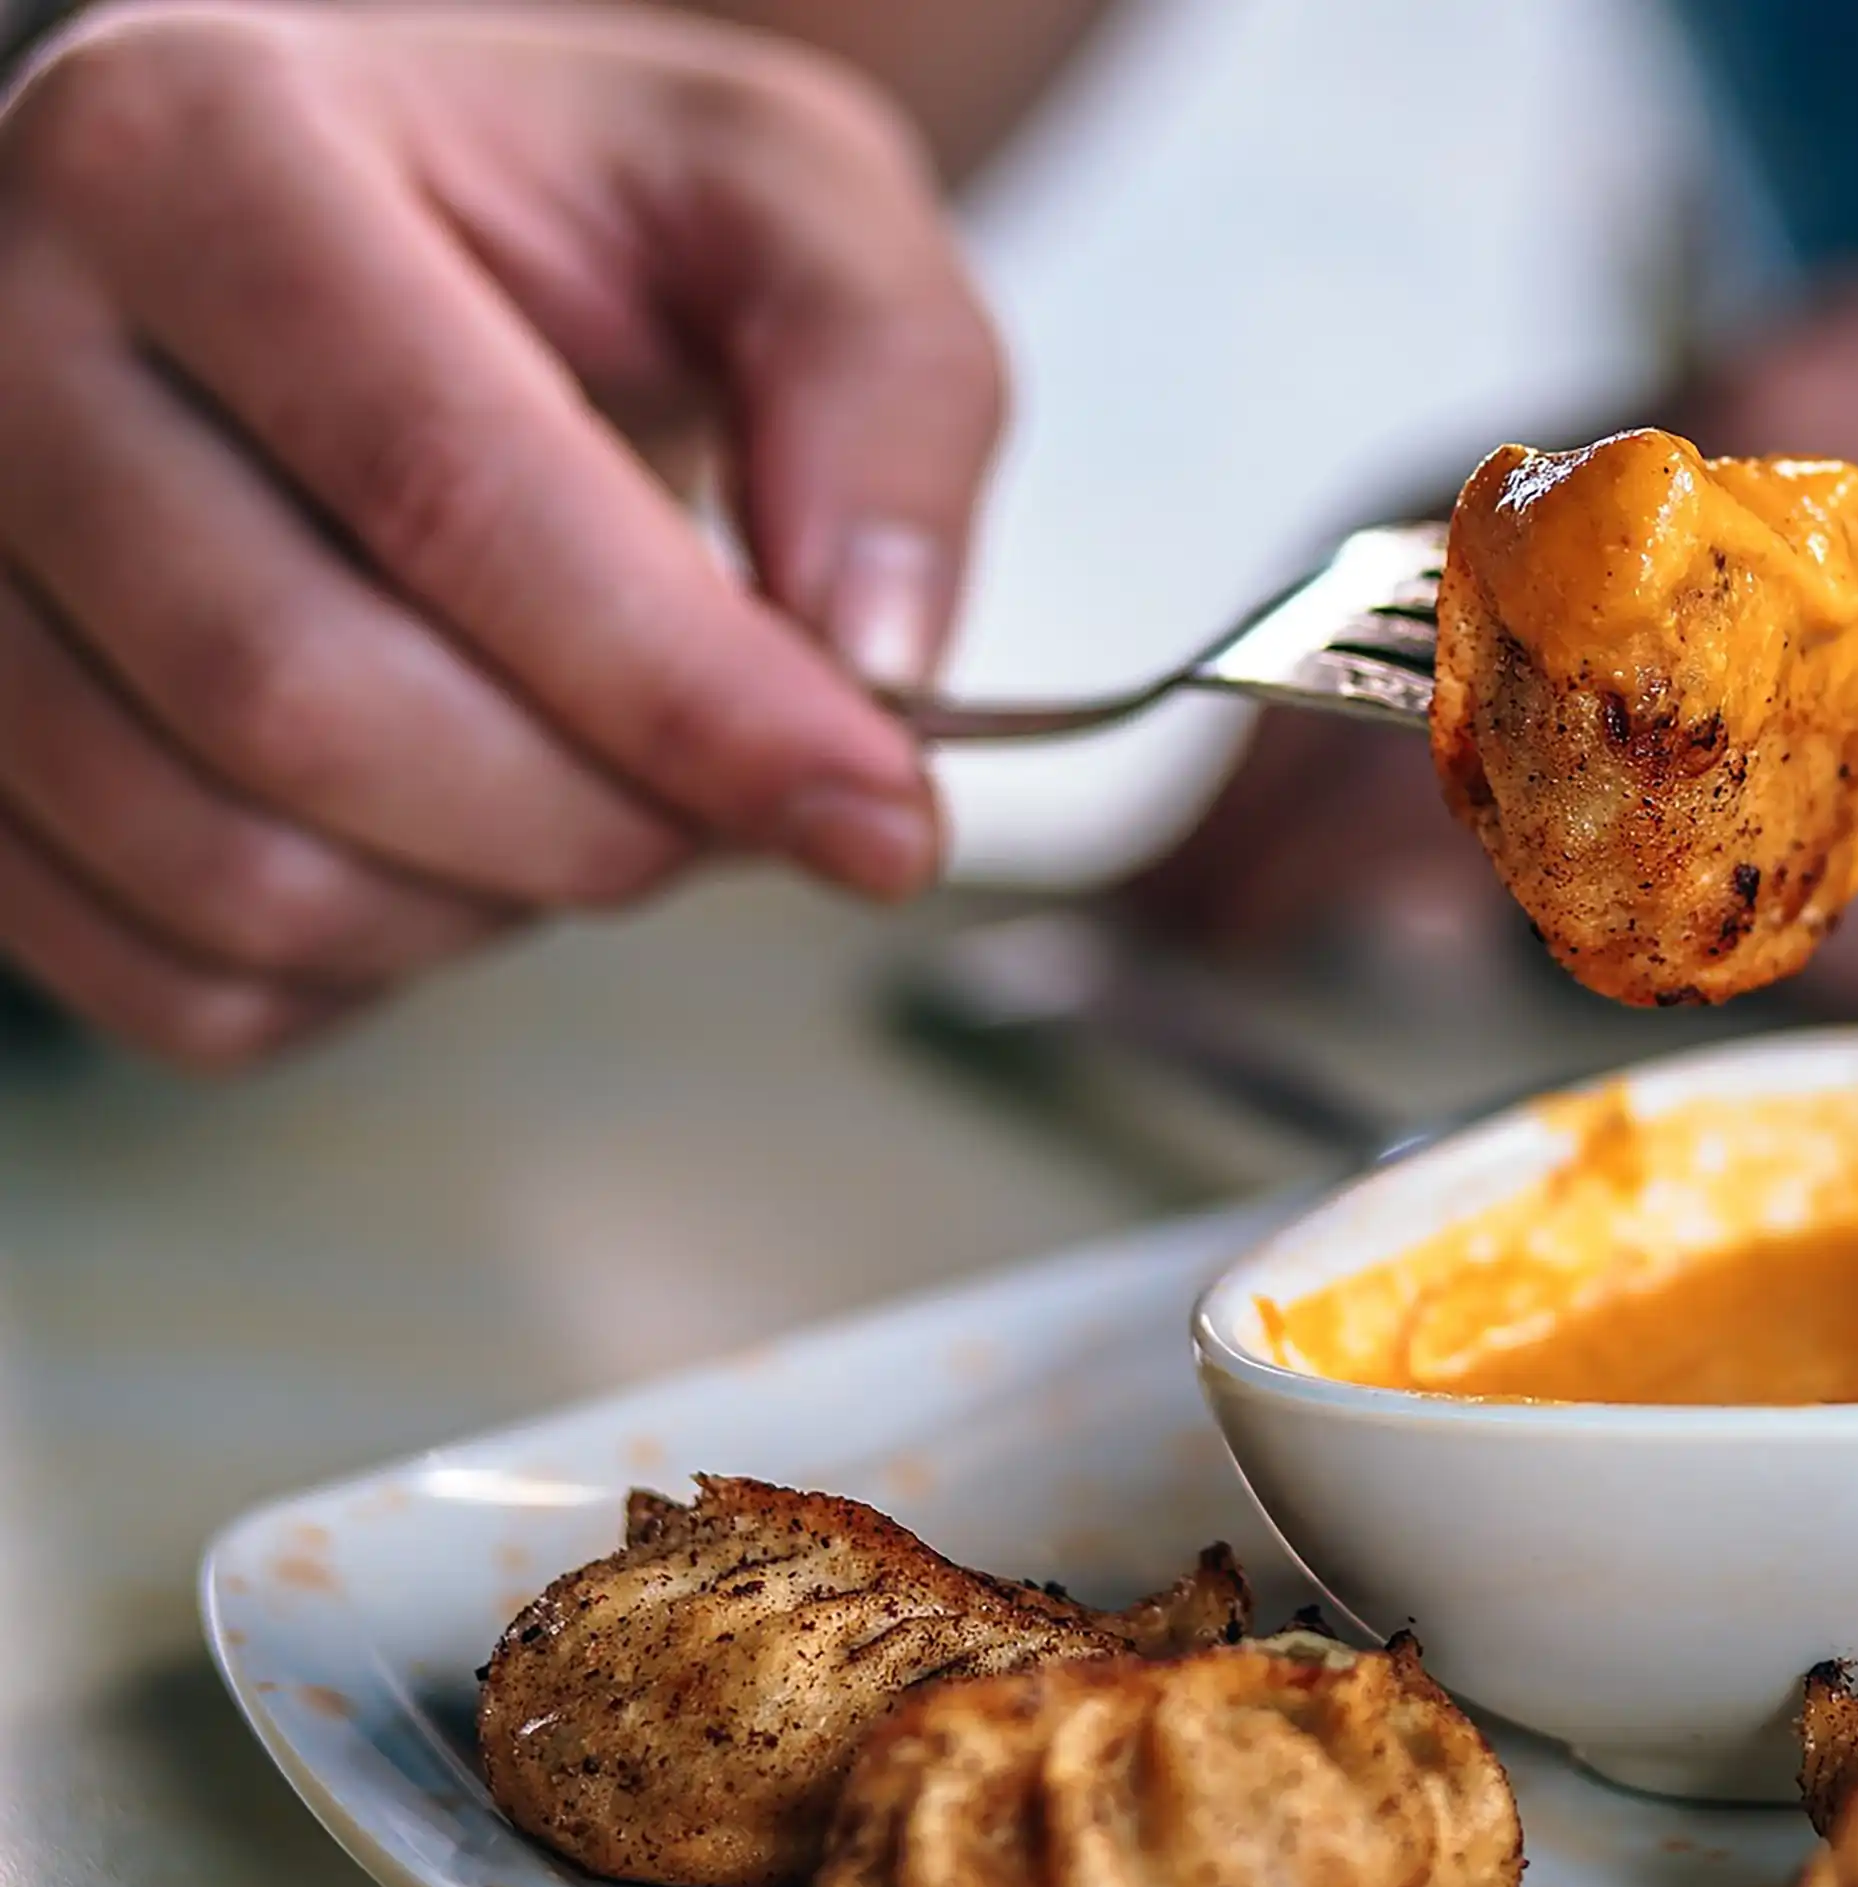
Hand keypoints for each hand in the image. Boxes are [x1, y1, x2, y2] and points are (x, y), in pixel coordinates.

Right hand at [0, 1, 1002, 1066]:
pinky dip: (384, 971)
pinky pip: (180, 980)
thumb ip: (886, 390)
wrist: (398, 241)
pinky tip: (472, 838)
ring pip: (229, 873)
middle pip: (298, 700)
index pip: (439, 487)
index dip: (684, 692)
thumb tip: (874, 658)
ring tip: (618, 790)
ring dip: (499, 906)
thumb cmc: (572, 214)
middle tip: (762, 804)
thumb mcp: (783, 203)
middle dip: (600, 820)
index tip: (880, 807)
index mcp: (199, 144)